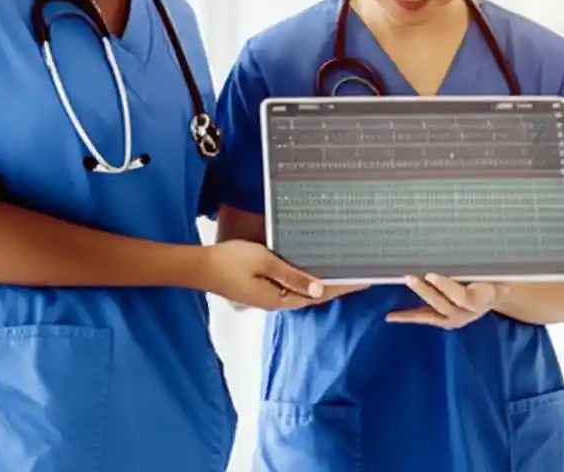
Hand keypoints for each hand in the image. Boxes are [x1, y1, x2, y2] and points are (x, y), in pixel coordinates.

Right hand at [198, 240, 366, 310]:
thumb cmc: (229, 262)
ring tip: (345, 273)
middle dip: (339, 286)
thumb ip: (292, 276)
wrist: (199, 266)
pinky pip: (292, 286)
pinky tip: (314, 272)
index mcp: (280, 298)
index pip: (320, 295)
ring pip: (304, 291)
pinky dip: (308, 280)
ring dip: (324, 283)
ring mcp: (270, 296)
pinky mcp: (263, 289)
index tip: (364, 280)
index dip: (343, 287)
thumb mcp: (264, 263)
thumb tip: (319, 288)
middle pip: (315, 295)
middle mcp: (277, 301)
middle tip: (361, 275)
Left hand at [386, 274, 509, 329]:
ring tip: (403, 286)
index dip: (446, 287)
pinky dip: (408, 317)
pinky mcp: (444, 322)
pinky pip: (426, 319)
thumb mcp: (492, 267)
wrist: (495, 294)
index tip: (431, 275)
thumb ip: (479, 262)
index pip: (463, 297)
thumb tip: (470, 237)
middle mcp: (470, 313)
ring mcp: (456, 320)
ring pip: (433, 312)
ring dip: (417, 299)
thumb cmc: (492, 274)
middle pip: (445, 304)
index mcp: (484, 298)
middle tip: (409, 277)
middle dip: (426, 291)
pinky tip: (391, 316)